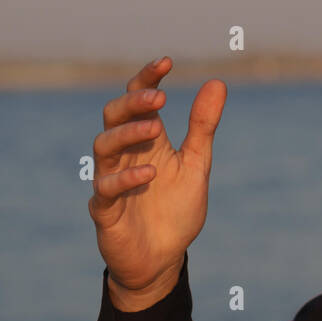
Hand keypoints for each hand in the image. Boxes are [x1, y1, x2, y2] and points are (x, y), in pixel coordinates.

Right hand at [87, 57, 225, 309]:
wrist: (164, 258)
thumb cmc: (176, 207)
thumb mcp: (196, 163)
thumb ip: (203, 126)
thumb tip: (218, 82)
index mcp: (146, 140)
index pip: (138, 99)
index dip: (147, 78)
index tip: (167, 62)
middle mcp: (124, 154)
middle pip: (114, 115)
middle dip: (134, 102)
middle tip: (160, 97)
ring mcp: (111, 180)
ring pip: (103, 146)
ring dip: (128, 134)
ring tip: (156, 128)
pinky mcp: (105, 210)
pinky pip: (106, 189)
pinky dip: (126, 178)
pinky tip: (149, 174)